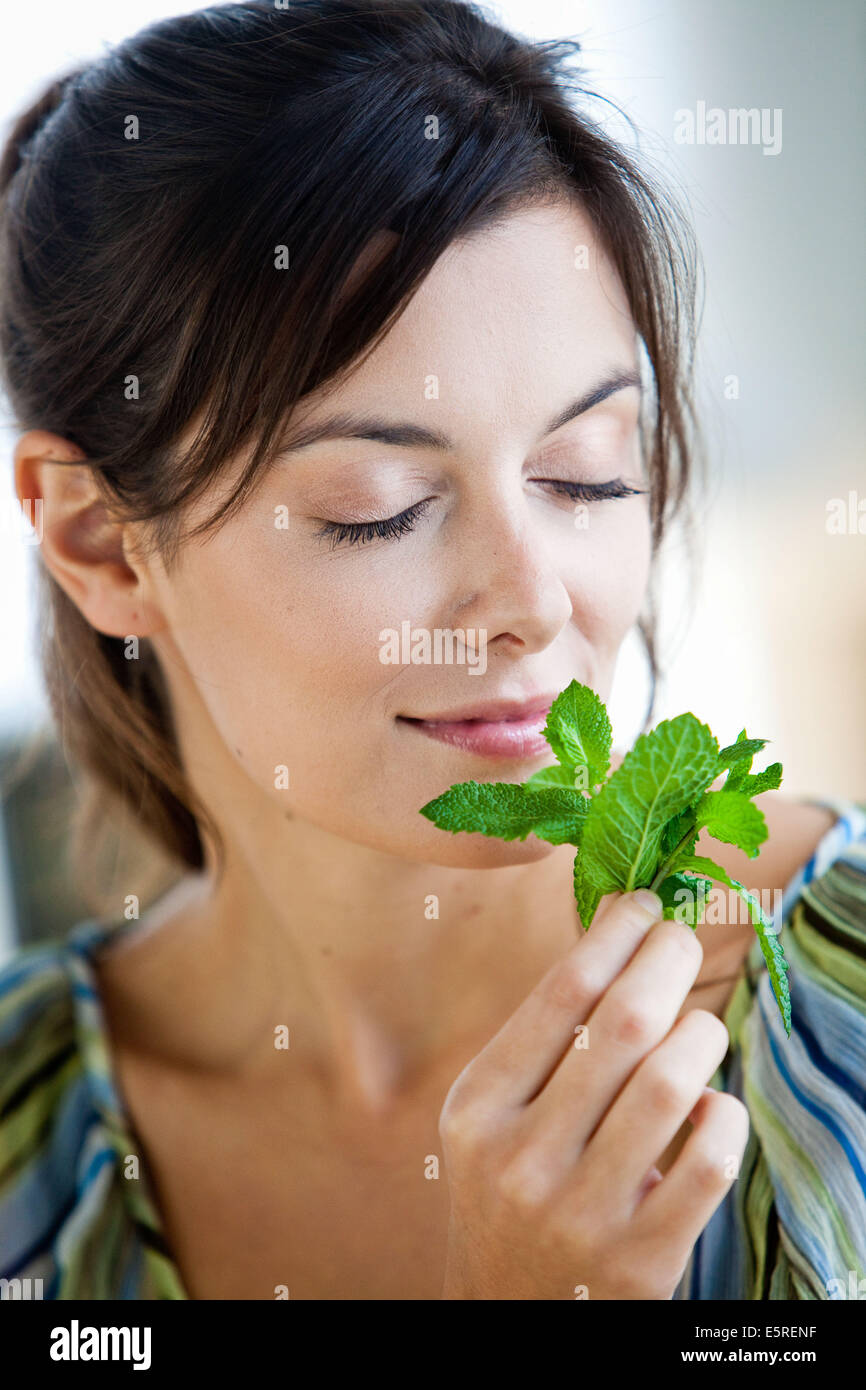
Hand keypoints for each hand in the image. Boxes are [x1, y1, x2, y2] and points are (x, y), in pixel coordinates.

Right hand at [438, 888, 748, 1298]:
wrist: (509, 1312)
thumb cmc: (511, 1186)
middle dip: (667, 959)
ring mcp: (580, 1214)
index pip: (560, 993)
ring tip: (701, 1025)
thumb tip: (617, 927)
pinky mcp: (640, 1262)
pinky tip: (711, 1105)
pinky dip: (724, 1115)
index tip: (645, 900)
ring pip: (671, 1083)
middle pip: (622, 1024)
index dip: (614, 934)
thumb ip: (544, 1038)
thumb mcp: (495, 1114)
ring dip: (702, 1034)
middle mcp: (520, 1159)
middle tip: (684, 936)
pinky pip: (710, 1161)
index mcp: (477, 1108)